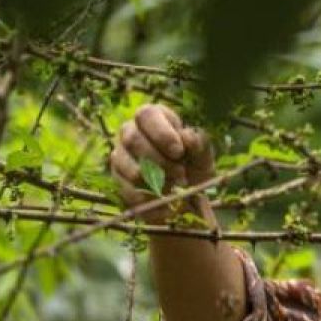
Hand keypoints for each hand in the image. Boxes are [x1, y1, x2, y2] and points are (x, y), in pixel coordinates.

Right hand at [109, 104, 214, 224]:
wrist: (187, 192)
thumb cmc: (194, 163)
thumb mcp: (203, 154)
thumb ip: (199, 144)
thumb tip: (187, 136)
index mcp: (153, 117)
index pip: (146, 115)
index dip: (161, 134)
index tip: (179, 152)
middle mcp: (130, 132)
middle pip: (132, 139)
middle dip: (159, 161)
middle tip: (181, 175)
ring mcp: (120, 154)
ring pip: (124, 164)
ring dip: (152, 180)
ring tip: (174, 188)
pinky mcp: (118, 178)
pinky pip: (125, 189)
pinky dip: (147, 199)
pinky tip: (165, 204)